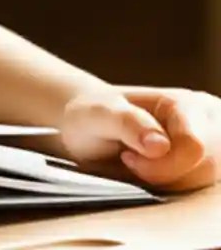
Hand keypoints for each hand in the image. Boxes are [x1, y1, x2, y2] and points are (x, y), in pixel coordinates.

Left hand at [60, 87, 220, 191]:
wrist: (87, 127)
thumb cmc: (92, 117)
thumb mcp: (97, 115)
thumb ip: (126, 123)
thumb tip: (161, 146)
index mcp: (187, 103)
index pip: (194, 148)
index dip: (160, 164)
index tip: (126, 156)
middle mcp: (209, 122)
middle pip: (205, 168)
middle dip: (165, 175)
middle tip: (131, 160)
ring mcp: (212, 145)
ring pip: (203, 183)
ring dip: (168, 183)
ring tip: (140, 163)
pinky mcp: (207, 165)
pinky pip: (199, 191)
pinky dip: (174, 188)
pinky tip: (154, 173)